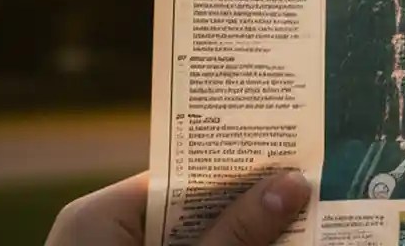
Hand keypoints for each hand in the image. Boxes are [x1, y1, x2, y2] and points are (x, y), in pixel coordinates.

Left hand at [46, 170, 311, 245]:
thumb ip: (237, 235)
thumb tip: (292, 185)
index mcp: (101, 216)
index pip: (185, 175)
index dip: (240, 172)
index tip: (292, 167)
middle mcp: (103, 234)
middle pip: (190, 211)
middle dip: (246, 212)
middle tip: (303, 202)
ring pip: (190, 243)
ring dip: (236, 244)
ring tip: (294, 235)